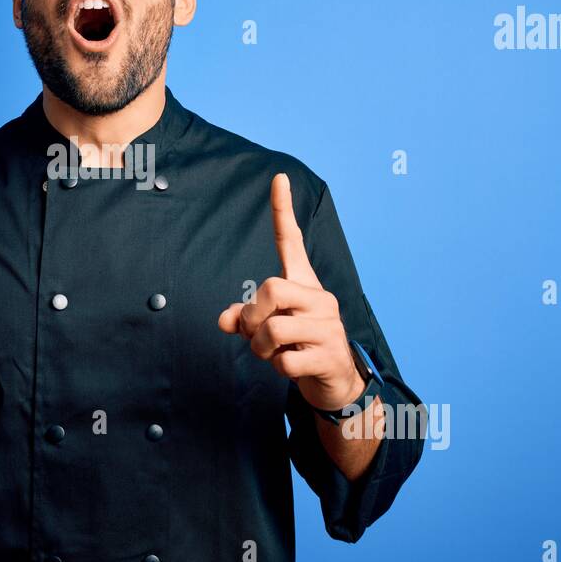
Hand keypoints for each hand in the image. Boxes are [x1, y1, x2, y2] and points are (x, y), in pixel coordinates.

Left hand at [217, 173, 363, 412]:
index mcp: (304, 285)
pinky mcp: (330, 355)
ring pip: (273, 329)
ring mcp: (329, 326)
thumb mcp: (267, 330)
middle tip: (256, 335)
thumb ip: (244, 319)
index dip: (282, 211)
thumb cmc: (298, 347)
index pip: (291, 241)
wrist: (335, 384)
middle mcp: (320, 298)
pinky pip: (284, 360)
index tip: (278, 177)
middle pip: (271, 288)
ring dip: (261, 348)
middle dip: (252, 316)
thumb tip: (225, 319)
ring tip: (274, 353)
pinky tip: (292, 368)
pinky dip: (277, 368)